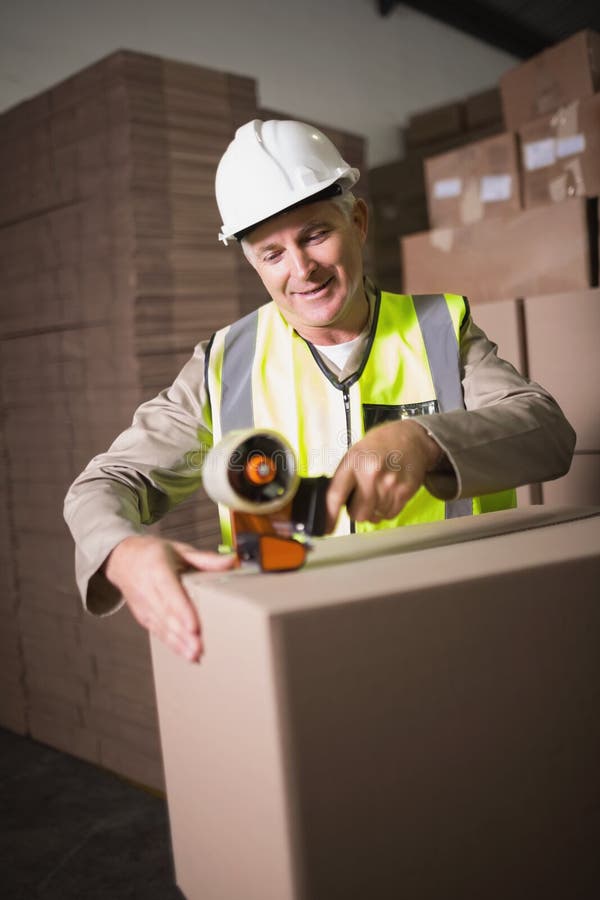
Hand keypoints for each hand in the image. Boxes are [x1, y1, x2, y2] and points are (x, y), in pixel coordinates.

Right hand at [104, 535, 234, 661]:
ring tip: (195, 656)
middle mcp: (148, 589)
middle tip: (200, 649)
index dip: (182, 610)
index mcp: (158, 568)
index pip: (170, 592)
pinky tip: (187, 655)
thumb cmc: (154, 552)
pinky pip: (158, 632)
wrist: (122, 559)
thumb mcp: (179, 549)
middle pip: (167, 614)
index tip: (194, 626)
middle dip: (183, 634)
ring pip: (162, 627)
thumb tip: (231, 560)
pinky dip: (172, 645)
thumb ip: (205, 559)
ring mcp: (144, 605)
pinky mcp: (143, 616)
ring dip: (178, 644)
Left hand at [325, 419, 441, 530]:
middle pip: (358, 514)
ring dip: (374, 509)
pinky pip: (389, 515)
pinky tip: (388, 493)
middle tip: (361, 499)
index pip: (335, 495)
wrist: (411, 438)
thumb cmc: (381, 445)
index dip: (329, 515)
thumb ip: (344, 478)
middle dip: (357, 511)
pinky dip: (386, 509)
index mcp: (354, 461)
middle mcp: (371, 473)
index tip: (327, 528)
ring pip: (374, 516)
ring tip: (378, 489)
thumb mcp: (355, 453)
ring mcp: (389, 484)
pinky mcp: (404, 492)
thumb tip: (333, 504)